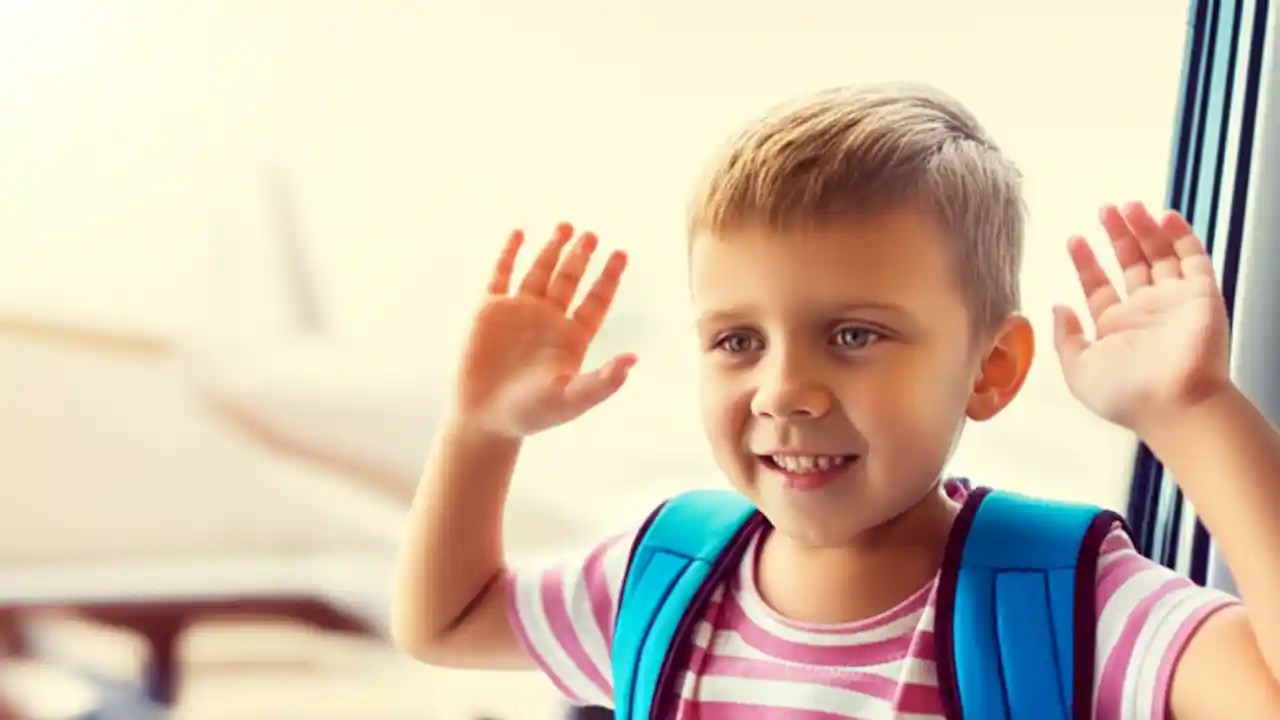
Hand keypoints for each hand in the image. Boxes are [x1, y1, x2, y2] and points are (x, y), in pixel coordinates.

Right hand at [451, 222, 635, 438]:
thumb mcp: (571, 400)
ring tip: (566, 226)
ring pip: (540, 271)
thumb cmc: (530, 415)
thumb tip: (633, 360)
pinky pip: (501, 274)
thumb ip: (602, 382)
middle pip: (569, 279)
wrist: (484, 418)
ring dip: (552, 248)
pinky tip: (520, 232)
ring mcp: (519, 312)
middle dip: (581, 256)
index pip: (596, 300)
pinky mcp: (489, 310)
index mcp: (572, 338)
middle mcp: (548, 320)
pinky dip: (509, 253)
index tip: (621, 254)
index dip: (608, 277)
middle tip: (592, 234)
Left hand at [1052, 202, 1231, 434]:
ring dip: (1145, 229)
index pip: (1100, 286)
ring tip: (1128, 206)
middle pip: (1131, 264)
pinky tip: (1164, 217)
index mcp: (1115, 329)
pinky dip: (1180, 236)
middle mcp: (1145, 313)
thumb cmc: (1125, 395)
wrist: (1172, 403)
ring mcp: (1174, 302)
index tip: (1075, 239)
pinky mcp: (1202, 295)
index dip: (1087, 262)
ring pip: (1160, 255)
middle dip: (1117, 236)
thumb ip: (1065, 338)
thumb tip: (1058, 307)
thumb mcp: (1078, 370)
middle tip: (1104, 209)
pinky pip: (1193, 259)